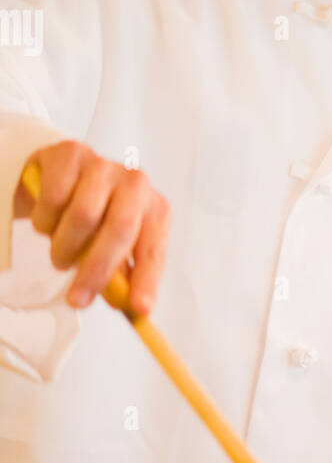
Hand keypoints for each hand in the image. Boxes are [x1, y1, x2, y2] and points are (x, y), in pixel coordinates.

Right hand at [13, 140, 170, 313]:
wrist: (57, 178)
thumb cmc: (92, 218)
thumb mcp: (110, 248)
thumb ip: (120, 276)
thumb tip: (126, 307)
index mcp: (154, 210)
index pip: (154, 249)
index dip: (148, 280)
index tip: (139, 309)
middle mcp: (136, 183)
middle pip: (120, 229)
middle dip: (96, 270)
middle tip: (77, 299)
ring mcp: (104, 165)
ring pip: (82, 216)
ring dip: (64, 247)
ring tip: (61, 254)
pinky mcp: (71, 153)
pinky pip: (53, 197)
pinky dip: (45, 220)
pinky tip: (48, 220)